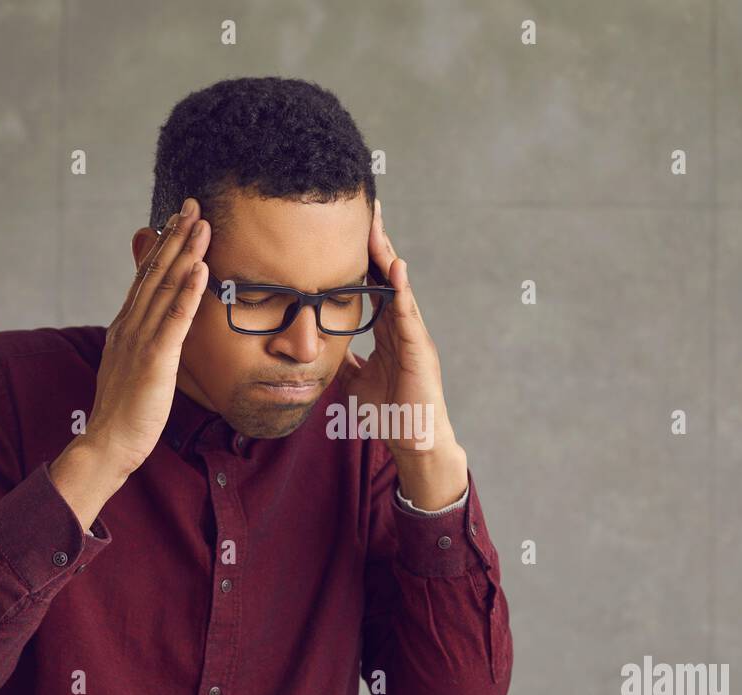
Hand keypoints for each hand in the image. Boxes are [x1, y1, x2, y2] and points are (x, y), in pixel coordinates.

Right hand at [84, 198, 210, 473]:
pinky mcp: (153, 359)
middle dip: (175, 236)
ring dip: (185, 253)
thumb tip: (157, 325)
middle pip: (155, 272)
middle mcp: (130, 325)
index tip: (178, 219)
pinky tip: (200, 268)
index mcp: (126, 326)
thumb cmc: (126, 410)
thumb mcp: (135, 365)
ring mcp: (140, 340)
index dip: (163, 246)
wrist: (108, 442)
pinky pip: (175, 320)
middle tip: (192, 205)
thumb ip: (145, 340)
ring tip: (201, 224)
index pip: (146, 277)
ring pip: (165, 287)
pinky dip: (188, 291)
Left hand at [339, 198, 467, 508]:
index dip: (359, 256)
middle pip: (385, 276)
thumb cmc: (389, 414)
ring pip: (398, 287)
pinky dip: (401, 289)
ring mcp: (413, 335)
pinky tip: (394, 267)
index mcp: (386, 331)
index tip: (347, 226)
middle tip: (366, 206)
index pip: (370, 285)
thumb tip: (320, 348)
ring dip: (386, 256)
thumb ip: (343, 360)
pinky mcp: (420, 349)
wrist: (412, 441)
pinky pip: (408, 313)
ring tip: (376, 225)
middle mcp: (401, 326)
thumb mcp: (354, 381)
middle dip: (374, 242)